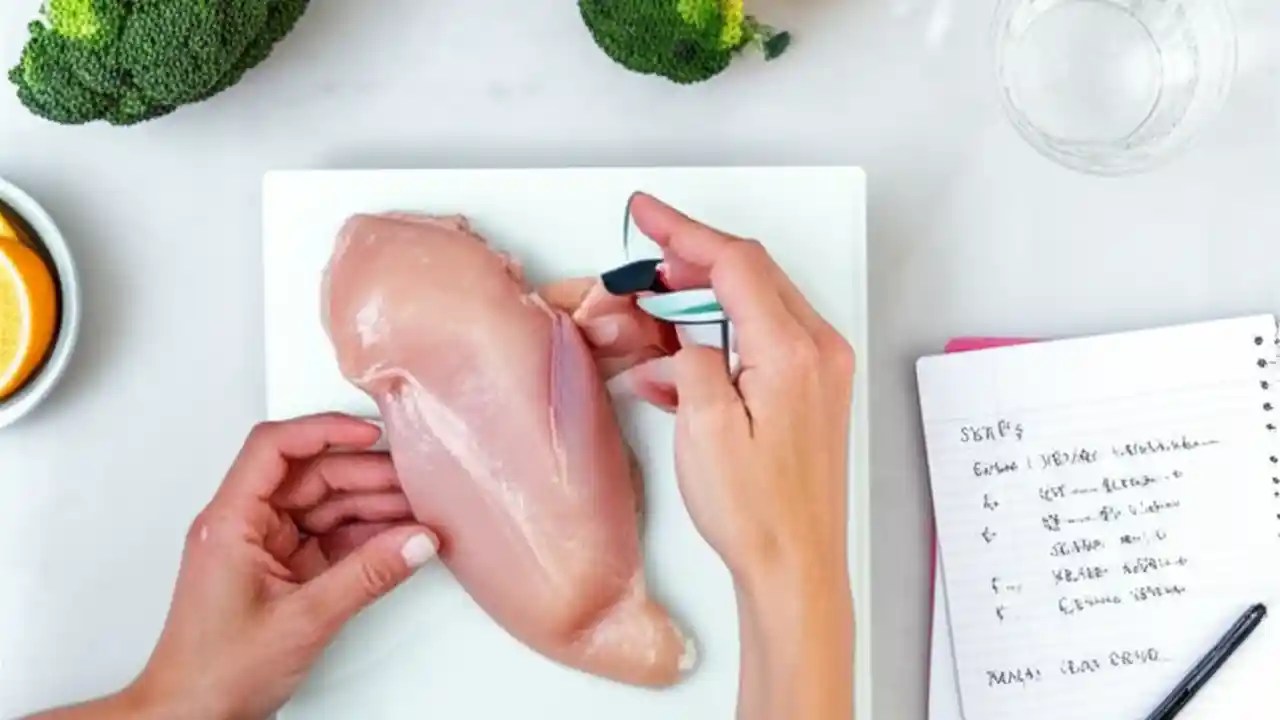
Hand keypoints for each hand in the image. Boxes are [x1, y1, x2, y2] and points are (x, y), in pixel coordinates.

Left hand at [123, 414, 436, 719]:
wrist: (190, 719)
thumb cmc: (214, 674)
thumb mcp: (303, 620)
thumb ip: (367, 576)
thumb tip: (415, 541)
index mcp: (230, 521)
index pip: (275, 448)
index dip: (324, 431)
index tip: (371, 435)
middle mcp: (244, 525)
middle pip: (310, 475)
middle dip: (364, 475)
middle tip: (414, 484)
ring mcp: (263, 547)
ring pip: (323, 505)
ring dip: (370, 506)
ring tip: (416, 511)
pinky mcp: (281, 570)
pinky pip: (328, 538)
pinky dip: (363, 537)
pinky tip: (397, 540)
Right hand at [629, 194, 855, 719]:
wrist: (795, 567)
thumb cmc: (758, 514)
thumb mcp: (704, 431)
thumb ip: (692, 360)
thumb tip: (685, 334)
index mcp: (794, 352)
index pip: (735, 262)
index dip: (683, 232)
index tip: (646, 212)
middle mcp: (817, 350)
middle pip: (747, 274)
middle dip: (687, 265)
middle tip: (638, 274)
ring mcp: (819, 368)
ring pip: (751, 304)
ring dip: (698, 306)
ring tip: (647, 328)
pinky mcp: (812, 389)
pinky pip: (759, 339)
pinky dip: (716, 340)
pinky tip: (676, 368)